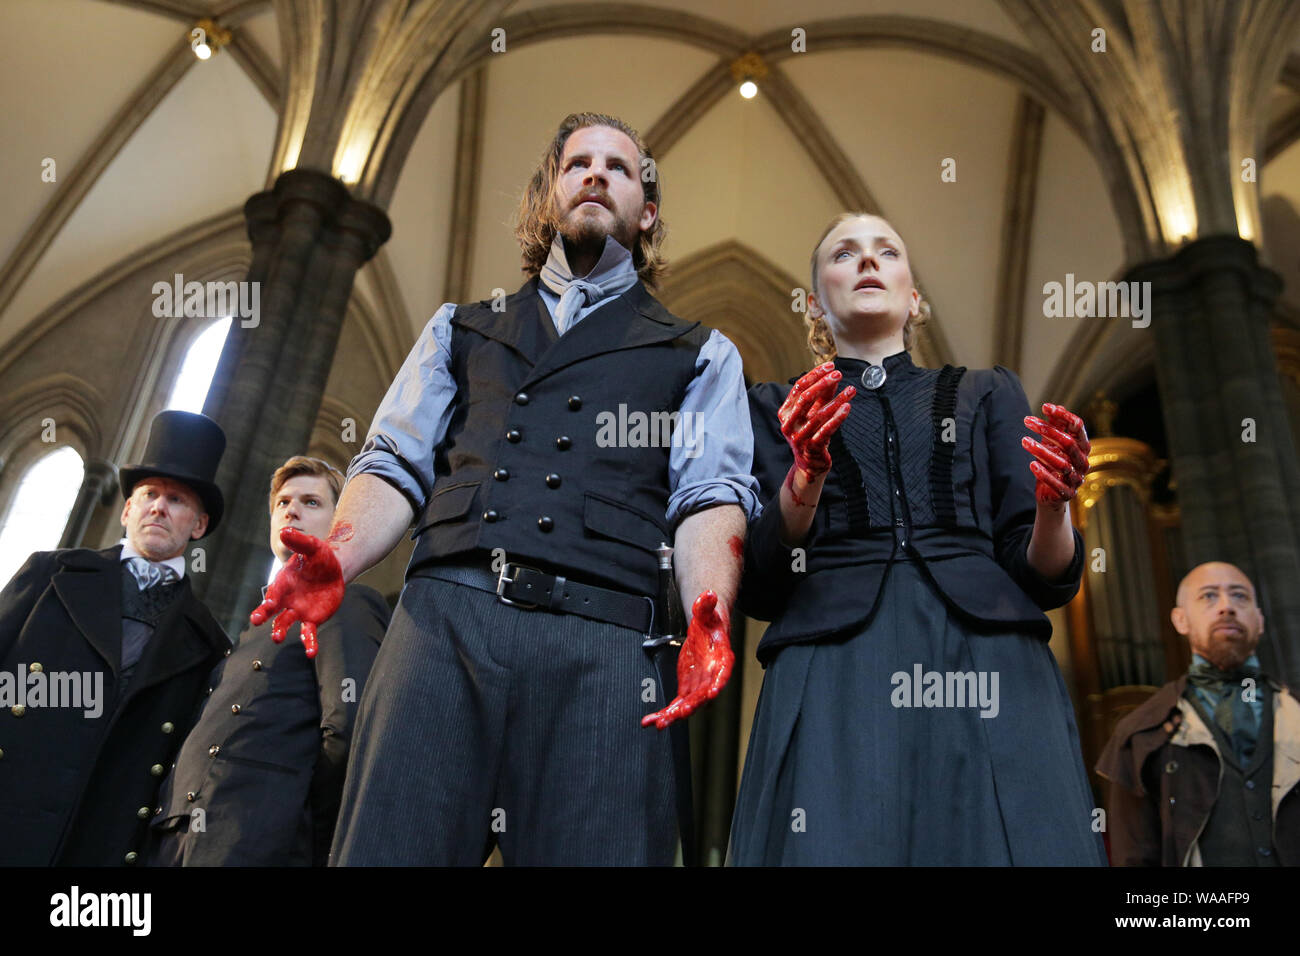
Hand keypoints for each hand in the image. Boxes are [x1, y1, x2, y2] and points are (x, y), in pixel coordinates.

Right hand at [249, 528, 344, 657]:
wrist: (335, 568)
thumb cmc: (319, 556)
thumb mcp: (312, 546)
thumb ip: (299, 542)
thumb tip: (284, 531)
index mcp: (284, 582)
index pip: (274, 592)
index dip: (270, 598)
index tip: (267, 604)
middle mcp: (287, 599)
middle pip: (272, 610)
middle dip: (263, 615)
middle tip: (256, 621)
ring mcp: (298, 611)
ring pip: (285, 623)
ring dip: (280, 630)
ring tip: (277, 639)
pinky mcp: (312, 619)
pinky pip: (308, 633)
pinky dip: (309, 643)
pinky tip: (310, 654)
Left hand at [642, 590, 732, 729]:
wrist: (706, 631)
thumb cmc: (710, 622)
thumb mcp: (707, 611)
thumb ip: (707, 605)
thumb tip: (709, 594)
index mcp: (721, 659)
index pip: (723, 672)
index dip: (718, 683)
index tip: (713, 692)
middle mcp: (711, 677)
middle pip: (703, 695)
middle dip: (691, 706)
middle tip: (678, 714)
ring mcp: (698, 685)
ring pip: (688, 705)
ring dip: (673, 716)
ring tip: (658, 723)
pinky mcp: (686, 689)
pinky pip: (676, 705)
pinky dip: (664, 714)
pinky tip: (650, 721)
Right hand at [779, 362, 855, 482]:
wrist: (809, 464)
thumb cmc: (811, 434)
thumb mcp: (814, 412)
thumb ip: (822, 396)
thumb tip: (833, 375)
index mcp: (785, 412)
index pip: (798, 387)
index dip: (814, 375)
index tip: (830, 365)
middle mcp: (788, 424)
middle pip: (805, 398)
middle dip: (823, 383)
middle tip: (838, 374)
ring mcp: (798, 437)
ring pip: (818, 414)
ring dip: (836, 400)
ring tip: (850, 390)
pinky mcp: (810, 448)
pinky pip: (825, 431)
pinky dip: (837, 418)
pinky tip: (847, 407)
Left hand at [1022, 402, 1090, 504]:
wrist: (1052, 494)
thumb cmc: (1053, 463)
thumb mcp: (1052, 444)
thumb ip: (1055, 427)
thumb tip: (1054, 405)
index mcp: (1083, 447)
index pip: (1078, 427)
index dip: (1063, 415)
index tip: (1045, 406)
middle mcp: (1083, 462)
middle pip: (1068, 443)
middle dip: (1048, 430)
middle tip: (1027, 421)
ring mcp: (1077, 478)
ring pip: (1062, 463)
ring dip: (1041, 451)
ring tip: (1024, 441)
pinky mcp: (1067, 493)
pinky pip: (1057, 484)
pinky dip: (1044, 474)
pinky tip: (1031, 464)